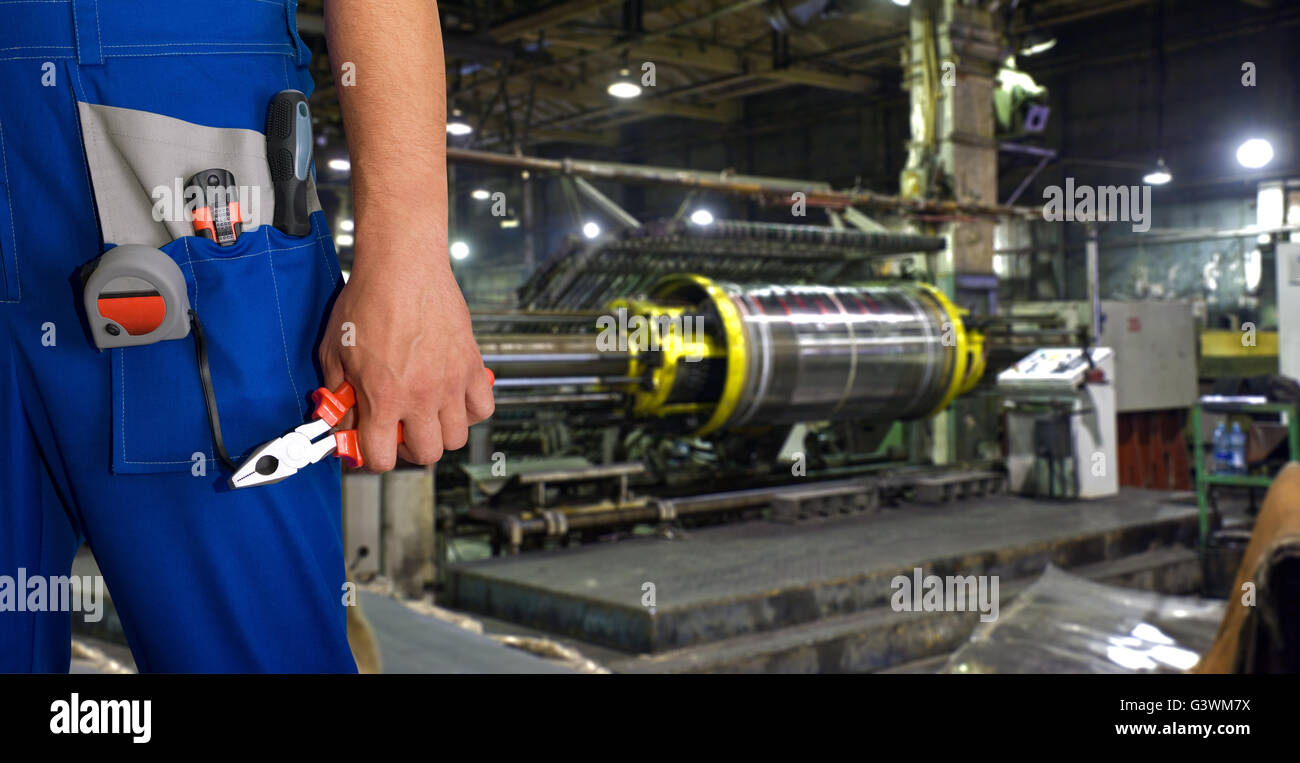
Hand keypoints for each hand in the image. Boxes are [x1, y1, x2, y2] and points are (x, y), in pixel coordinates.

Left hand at [318, 230, 493, 472]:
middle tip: (400, 428)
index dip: (372, 457)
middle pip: (427, 454)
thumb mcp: (334, 352)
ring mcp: (451, 382)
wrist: (402, 266)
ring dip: (440, 431)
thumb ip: (338, 393)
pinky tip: (452, 396)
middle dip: (409, 447)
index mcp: (383, 397)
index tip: (369, 445)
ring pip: (457, 437)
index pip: (381, 458)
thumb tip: (343, 420)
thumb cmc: (366, 301)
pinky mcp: (471, 365)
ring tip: (427, 412)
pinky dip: (470, 409)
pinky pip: (482, 407)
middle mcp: (421, 396)